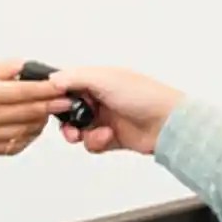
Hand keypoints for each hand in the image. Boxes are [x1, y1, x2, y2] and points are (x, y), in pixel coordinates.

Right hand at [0, 60, 73, 155]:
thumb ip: (5, 69)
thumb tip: (28, 66)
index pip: (22, 92)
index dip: (46, 89)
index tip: (61, 86)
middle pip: (28, 112)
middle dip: (52, 106)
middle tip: (68, 100)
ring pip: (26, 130)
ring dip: (42, 121)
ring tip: (50, 111)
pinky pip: (17, 144)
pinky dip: (30, 136)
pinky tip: (33, 126)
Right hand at [48, 67, 184, 154]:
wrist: (168, 124)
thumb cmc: (145, 96)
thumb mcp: (105, 79)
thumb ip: (75, 78)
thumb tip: (53, 79)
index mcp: (98, 80)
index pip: (68, 86)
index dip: (59, 96)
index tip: (55, 104)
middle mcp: (100, 98)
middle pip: (69, 111)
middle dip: (66, 120)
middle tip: (70, 126)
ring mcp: (106, 118)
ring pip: (79, 130)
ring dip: (83, 134)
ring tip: (93, 133)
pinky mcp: (112, 137)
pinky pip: (92, 143)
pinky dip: (96, 142)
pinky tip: (108, 137)